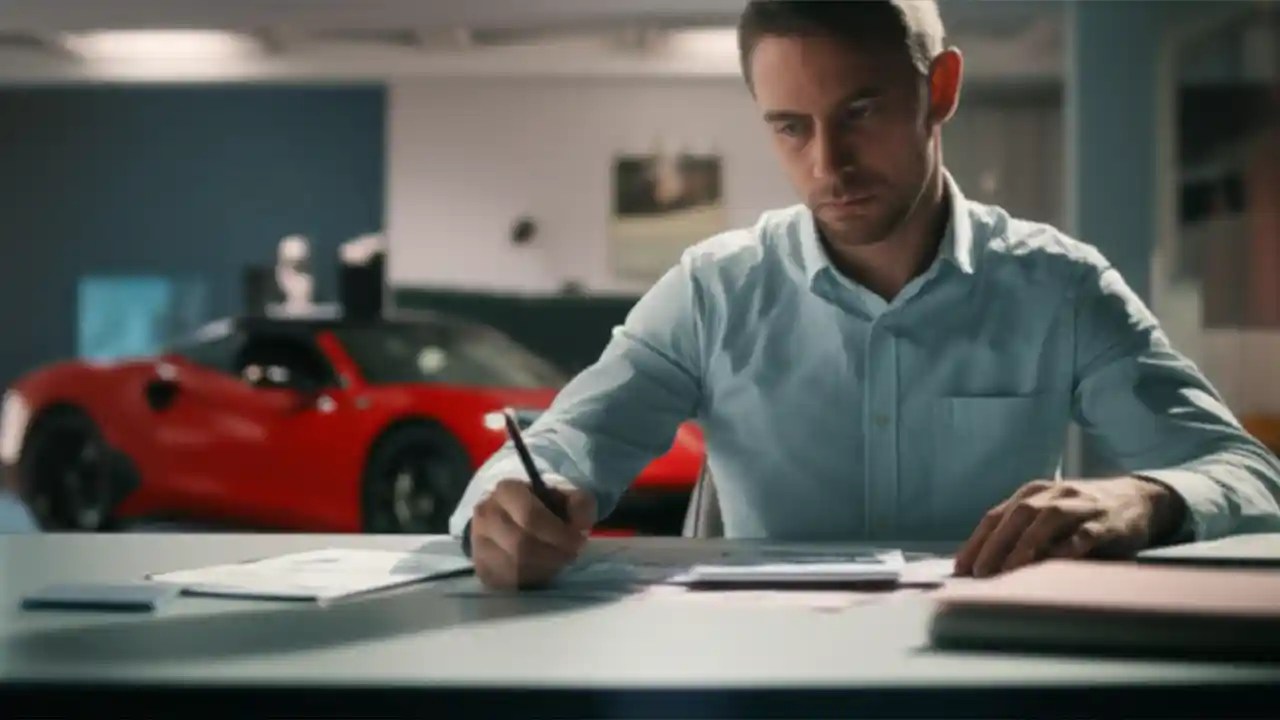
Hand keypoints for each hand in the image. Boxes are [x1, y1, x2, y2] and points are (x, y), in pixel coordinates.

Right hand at [470, 478, 596, 589]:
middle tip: (569, 556)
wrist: (509, 518)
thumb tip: (580, 527)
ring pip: (514, 566)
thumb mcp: (565, 497)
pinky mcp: (481, 567)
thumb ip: (579, 505)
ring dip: (543, 569)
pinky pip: (507, 582)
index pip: (530, 516)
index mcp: (507, 490)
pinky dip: (530, 580)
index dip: (558, 533)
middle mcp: (486, 514)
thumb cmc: (542, 506)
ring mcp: (479, 542)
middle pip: (522, 545)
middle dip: (553, 555)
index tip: (577, 541)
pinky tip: (542, 571)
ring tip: (557, 562)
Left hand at [954, 476, 1184, 577]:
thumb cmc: (1081, 514)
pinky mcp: (1107, 522)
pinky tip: (1054, 564)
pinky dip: (1068, 547)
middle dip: (995, 545)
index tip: (960, 567)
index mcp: (1033, 493)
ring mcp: (1081, 506)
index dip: (976, 541)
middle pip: (1017, 515)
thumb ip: (1020, 533)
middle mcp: (1054, 494)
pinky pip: (1085, 533)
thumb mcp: (1048, 516)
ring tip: (1009, 570)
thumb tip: (983, 565)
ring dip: (1026, 545)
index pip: (997, 516)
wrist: (1138, 499)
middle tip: (980, 573)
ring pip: (1047, 519)